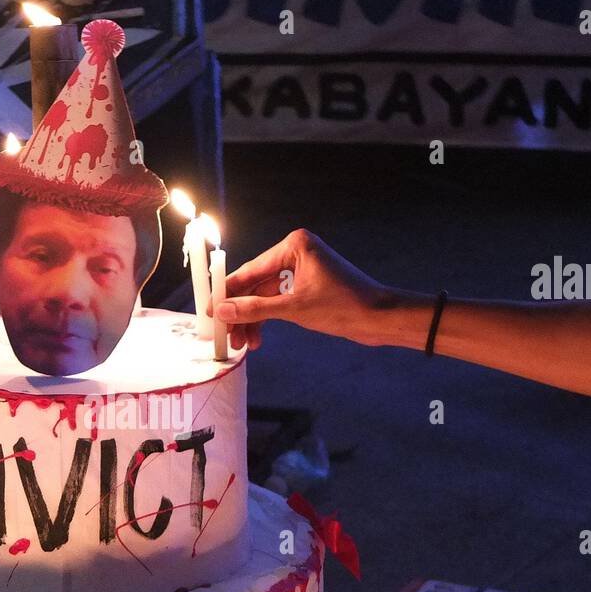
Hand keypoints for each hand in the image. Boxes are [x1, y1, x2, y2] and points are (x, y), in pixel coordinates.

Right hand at [216, 229, 399, 350]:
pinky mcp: (306, 286)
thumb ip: (255, 309)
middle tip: (226, 336)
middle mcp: (295, 252)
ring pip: (263, 297)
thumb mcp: (294, 309)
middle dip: (240, 313)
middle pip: (254, 285)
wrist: (381, 319)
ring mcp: (300, 269)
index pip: (249, 270)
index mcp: (293, 246)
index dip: (226, 293)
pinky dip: (267, 319)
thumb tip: (222, 311)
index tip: (209, 311)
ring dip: (252, 320)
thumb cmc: (345, 306)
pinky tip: (257, 338)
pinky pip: (276, 302)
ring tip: (244, 345)